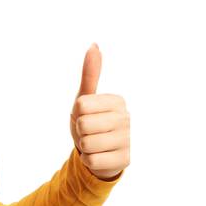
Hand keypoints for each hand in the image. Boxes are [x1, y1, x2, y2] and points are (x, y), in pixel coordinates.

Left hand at [70, 43, 129, 180]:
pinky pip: (92, 160)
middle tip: (90, 132)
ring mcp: (128, 140)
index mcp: (117, 101)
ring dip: (84, 146)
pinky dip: (89, 160)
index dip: (77, 114)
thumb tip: (94, 45)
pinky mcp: (125, 160)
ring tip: (95, 144)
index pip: (81, 105)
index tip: (87, 117)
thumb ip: (90, 74)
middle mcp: (127, 118)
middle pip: (83, 124)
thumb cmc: (91, 123)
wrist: (99, 153)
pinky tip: (99, 156)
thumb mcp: (86, 99)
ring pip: (87, 143)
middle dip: (80, 131)